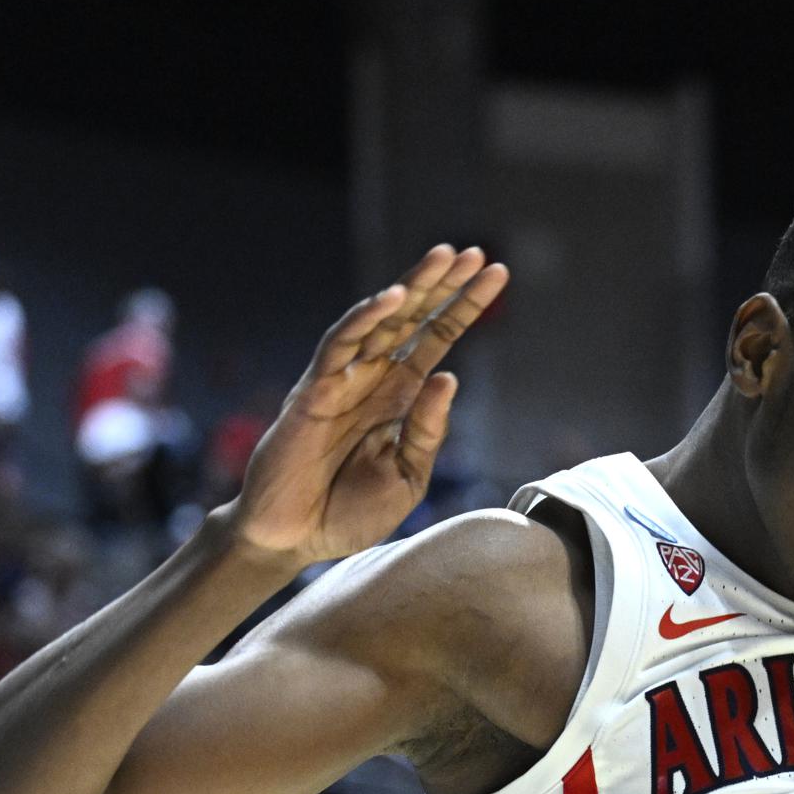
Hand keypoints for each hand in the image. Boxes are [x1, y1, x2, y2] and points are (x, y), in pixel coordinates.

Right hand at [223, 245, 507, 566]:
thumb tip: (448, 378)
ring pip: (380, 320)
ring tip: (445, 257)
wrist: (294, 540)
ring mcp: (344, 380)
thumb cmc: (349, 512)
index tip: (498, 274)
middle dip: (444, 284)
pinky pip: (339, 345)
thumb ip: (427, 431)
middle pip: (414, 318)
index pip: (438, 337)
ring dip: (412, 287)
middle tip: (476, 253)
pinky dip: (363, 319)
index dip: (465, 306)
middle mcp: (374, 378)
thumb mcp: (407, 477)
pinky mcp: (314, 391)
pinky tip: (391, 298)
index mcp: (401, 396)